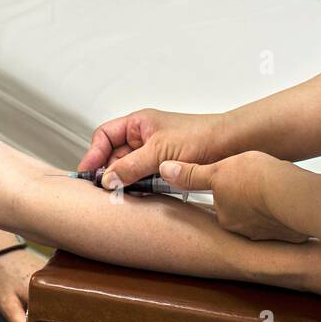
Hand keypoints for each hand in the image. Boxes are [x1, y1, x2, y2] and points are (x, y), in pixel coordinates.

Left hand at [0, 247, 85, 321]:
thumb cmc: (1, 277)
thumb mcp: (6, 305)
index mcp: (44, 293)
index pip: (63, 320)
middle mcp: (55, 284)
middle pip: (71, 311)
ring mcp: (57, 277)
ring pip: (70, 301)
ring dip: (76, 317)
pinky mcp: (55, 273)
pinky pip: (65, 292)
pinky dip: (69, 304)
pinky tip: (73, 314)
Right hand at [80, 108, 227, 189]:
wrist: (233, 144)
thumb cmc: (201, 136)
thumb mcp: (159, 151)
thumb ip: (131, 166)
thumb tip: (107, 180)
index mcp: (139, 124)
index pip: (105, 135)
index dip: (94, 153)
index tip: (87, 173)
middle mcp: (144, 137)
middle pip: (114, 156)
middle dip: (108, 172)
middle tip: (103, 191)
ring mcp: (154, 154)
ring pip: (129, 170)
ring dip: (125, 183)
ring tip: (120, 196)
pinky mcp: (165, 169)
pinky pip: (144, 180)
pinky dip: (140, 189)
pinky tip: (139, 198)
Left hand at [160, 151, 308, 242]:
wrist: (291, 194)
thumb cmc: (256, 179)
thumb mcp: (218, 170)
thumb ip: (192, 174)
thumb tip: (165, 170)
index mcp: (224, 217)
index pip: (221, 202)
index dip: (230, 188)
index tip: (239, 179)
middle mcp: (242, 231)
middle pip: (241, 212)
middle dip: (248, 200)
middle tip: (258, 181)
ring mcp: (265, 234)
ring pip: (262, 218)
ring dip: (267, 206)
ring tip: (275, 187)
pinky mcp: (288, 235)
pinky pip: (282, 223)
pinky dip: (284, 211)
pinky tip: (290, 198)